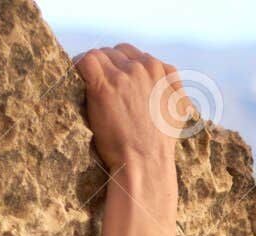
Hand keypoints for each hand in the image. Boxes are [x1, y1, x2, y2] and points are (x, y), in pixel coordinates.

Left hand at [76, 43, 195, 170]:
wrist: (146, 163)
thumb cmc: (160, 145)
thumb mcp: (179, 111)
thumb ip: (173, 88)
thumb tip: (167, 78)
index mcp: (162, 72)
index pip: (136, 55)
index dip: (124, 66)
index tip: (116, 79)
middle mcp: (144, 69)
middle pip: (117, 53)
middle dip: (108, 66)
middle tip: (100, 84)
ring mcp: (124, 76)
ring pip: (100, 55)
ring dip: (93, 67)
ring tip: (87, 83)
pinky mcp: (104, 86)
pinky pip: (86, 61)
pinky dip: (78, 65)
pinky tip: (75, 77)